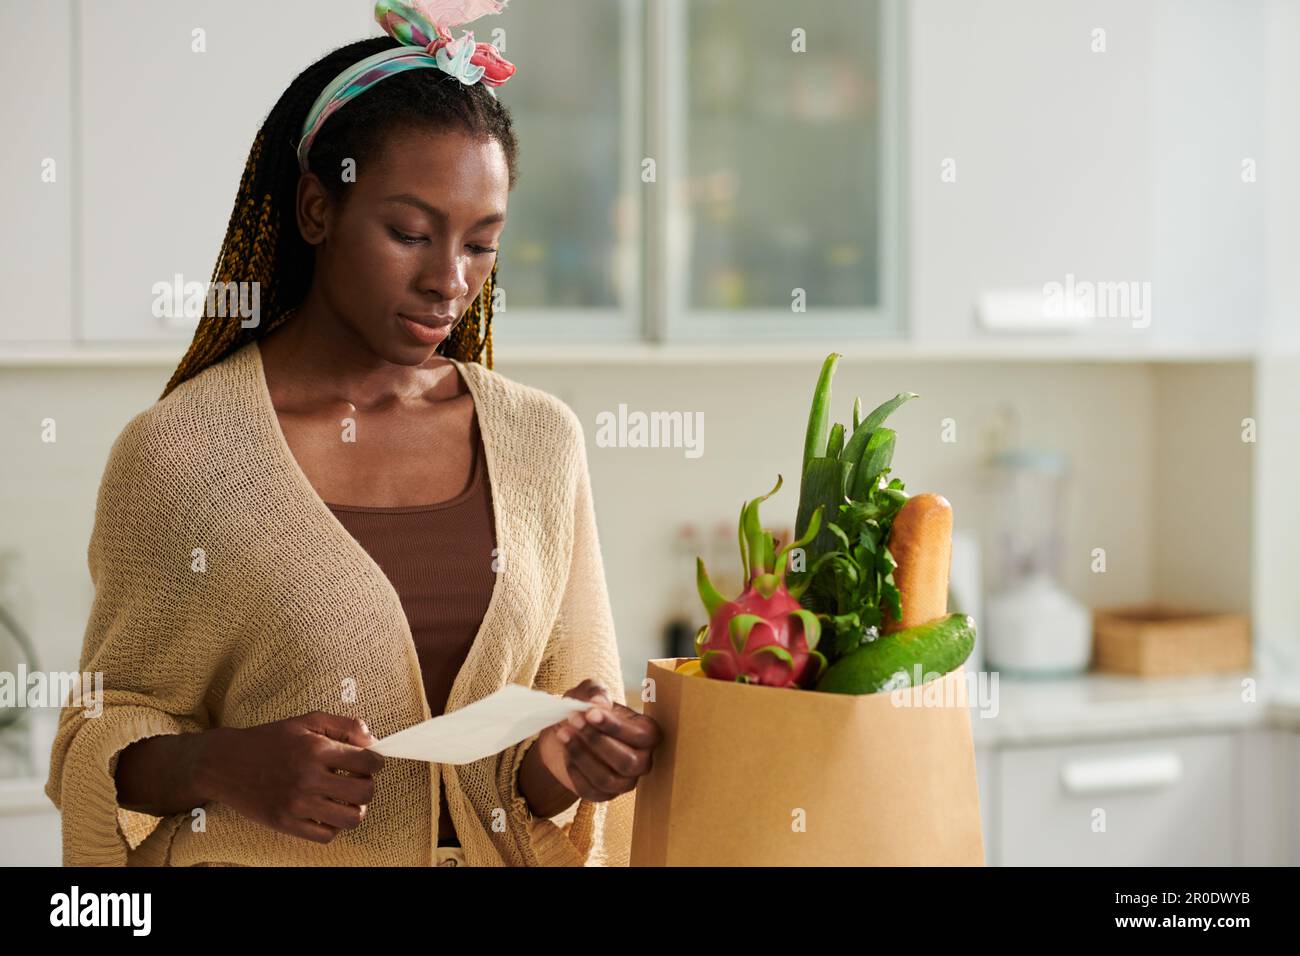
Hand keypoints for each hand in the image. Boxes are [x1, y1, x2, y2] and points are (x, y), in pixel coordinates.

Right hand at [195, 712, 384, 844]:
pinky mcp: (286, 823)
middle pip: (364, 793)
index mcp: (316, 750)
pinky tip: (327, 811)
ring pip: (350, 818)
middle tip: (356, 779)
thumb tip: (372, 741)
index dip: (376, 762)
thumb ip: (344, 726)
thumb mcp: (306, 721)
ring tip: (344, 798)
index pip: (368, 762)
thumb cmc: (269, 740)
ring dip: (355, 809)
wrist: (225, 763)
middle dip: (368, 785)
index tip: (370, 762)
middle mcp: (308, 778)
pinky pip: (326, 835)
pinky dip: (334, 825)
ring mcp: (297, 804)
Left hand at [536, 679, 661, 802]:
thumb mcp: (588, 694)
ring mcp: (624, 781)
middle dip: (597, 741)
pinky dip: (574, 769)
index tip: (590, 713)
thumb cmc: (583, 711)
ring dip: (582, 755)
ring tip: (563, 733)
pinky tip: (565, 752)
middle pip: (627, 761)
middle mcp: (642, 760)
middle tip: (573, 720)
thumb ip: (596, 692)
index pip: (642, 735)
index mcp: (647, 733)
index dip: (616, 726)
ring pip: (607, 778)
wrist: (563, 735)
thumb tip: (600, 702)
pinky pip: (589, 789)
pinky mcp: (603, 795)